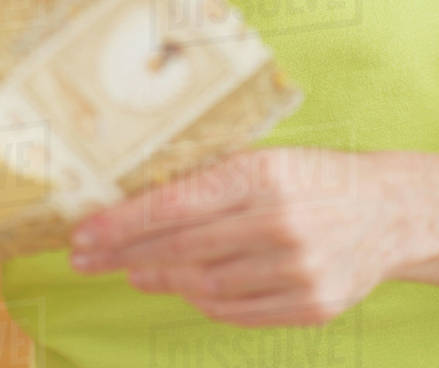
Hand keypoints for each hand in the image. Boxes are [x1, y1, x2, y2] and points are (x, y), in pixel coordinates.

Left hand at [68, 147, 415, 326]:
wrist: (386, 209)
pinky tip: (179, 286)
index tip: (83, 232)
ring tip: (129, 269)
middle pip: (182, 246)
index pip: (177, 202)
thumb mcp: (264, 158)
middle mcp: (279, 222)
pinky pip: (238, 311)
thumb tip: (138, 199)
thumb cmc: (310, 176)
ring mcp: (298, 269)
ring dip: (159, 278)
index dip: (124, 221)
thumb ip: (211, 178)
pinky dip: (202, 300)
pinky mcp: (313, 305)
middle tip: (84, 257)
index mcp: (262, 174)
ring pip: (206, 284)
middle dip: (124, 253)